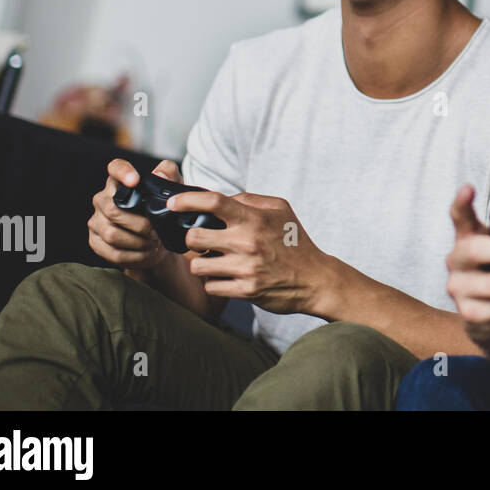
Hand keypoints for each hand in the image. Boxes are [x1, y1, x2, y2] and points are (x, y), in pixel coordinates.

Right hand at [87, 158, 171, 271]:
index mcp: (120, 181)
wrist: (157, 243)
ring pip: (112, 233)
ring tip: (152, 241)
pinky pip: (112, 251)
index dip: (122, 172)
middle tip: (155, 231)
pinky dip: (133, 255)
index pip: (115, 167)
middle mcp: (103, 198)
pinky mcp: (95, 241)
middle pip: (113, 209)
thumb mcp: (173, 193)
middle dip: (140, 223)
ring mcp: (96, 220)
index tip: (135, 181)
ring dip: (137, 241)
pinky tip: (144, 252)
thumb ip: (170, 176)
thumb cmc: (163, 213)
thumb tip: (160, 174)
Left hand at [168, 189, 333, 315]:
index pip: (213, 202)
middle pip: (194, 236)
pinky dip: (214, 282)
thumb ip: (251, 200)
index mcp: (255, 218)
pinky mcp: (245, 291)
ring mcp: (245, 268)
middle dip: (193, 239)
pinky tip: (228, 277)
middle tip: (203, 241)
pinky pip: (210, 286)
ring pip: (197, 265)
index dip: (187, 200)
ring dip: (202, 263)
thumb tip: (223, 199)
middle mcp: (247, 242)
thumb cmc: (295, 242)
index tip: (173, 203)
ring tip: (216, 262)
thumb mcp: (281, 210)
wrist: (316, 279)